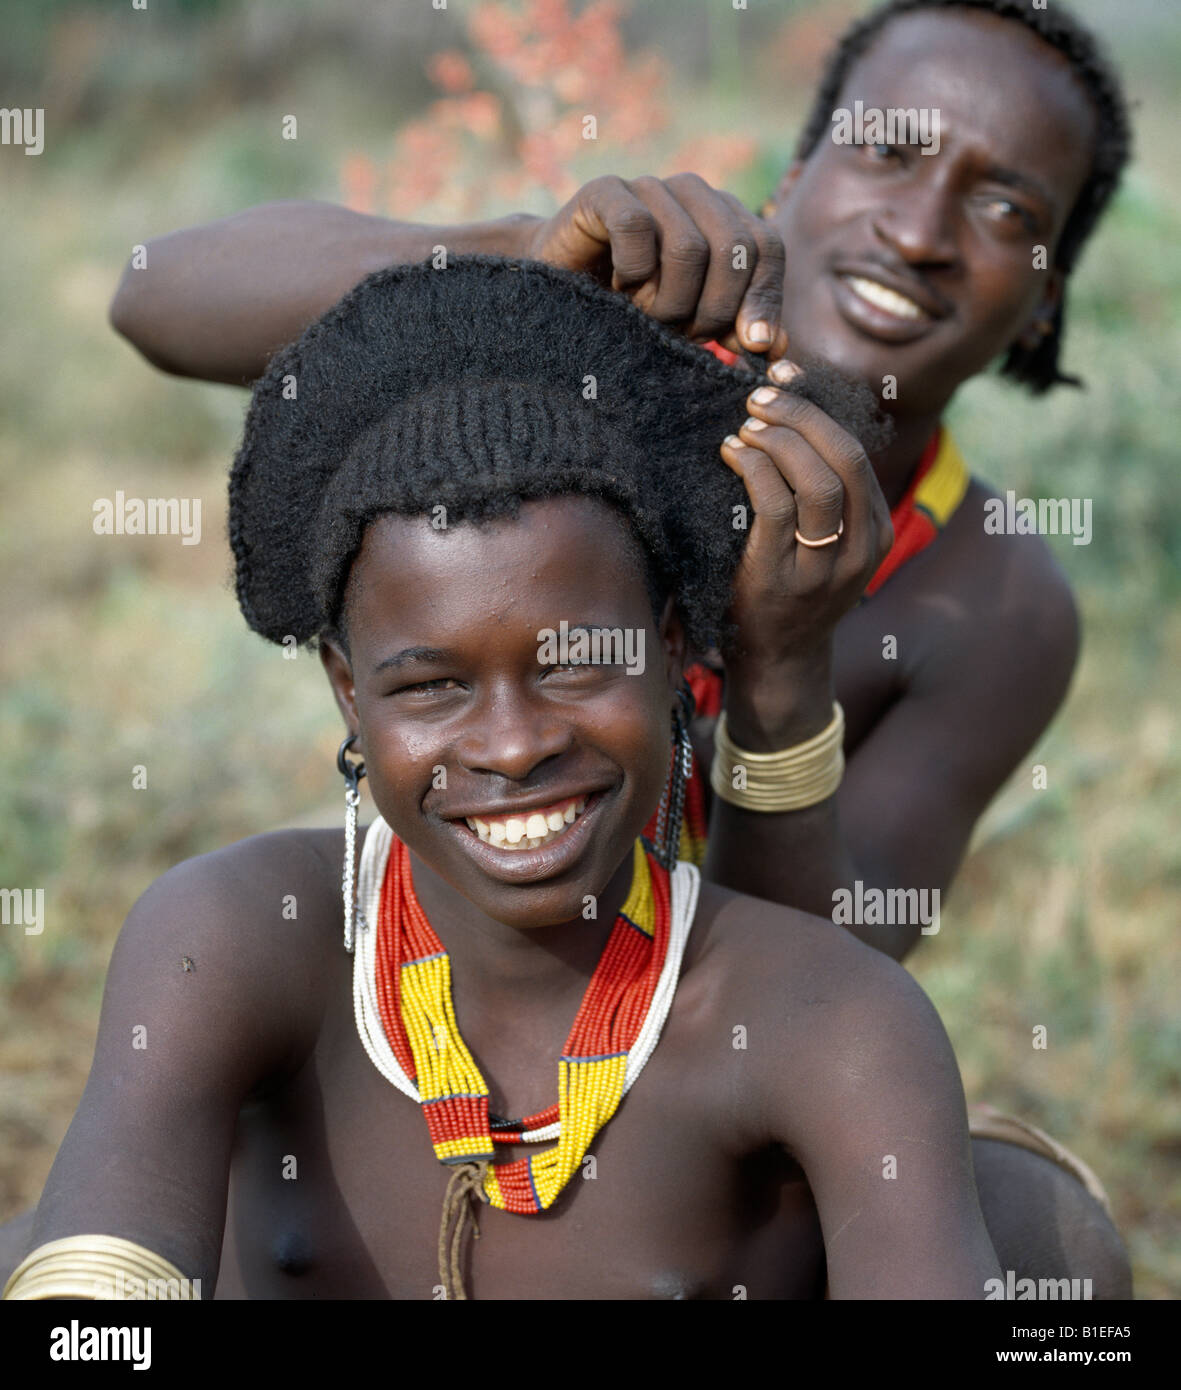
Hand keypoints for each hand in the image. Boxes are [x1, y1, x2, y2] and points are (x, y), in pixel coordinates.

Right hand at [525, 173, 788, 356]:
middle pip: (734, 250)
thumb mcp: (690, 326)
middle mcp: (693, 192)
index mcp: (724, 217)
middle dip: (713, 309)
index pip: (768, 248)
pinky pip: (637, 231)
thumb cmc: (630, 313)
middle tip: (681, 332)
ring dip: (668, 301)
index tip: (749, 347)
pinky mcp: (606, 191)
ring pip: (688, 249)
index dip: (763, 300)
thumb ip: (735, 332)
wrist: (556, 290)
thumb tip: (775, 347)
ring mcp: (651, 186)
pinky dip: (631, 273)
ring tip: (644, 313)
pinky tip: (617, 286)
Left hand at [719, 364, 893, 744]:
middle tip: (760, 395)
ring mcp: (826, 567)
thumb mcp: (824, 539)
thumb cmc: (790, 588)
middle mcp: (862, 547)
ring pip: (816, 481)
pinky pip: (776, 508)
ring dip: (778, 440)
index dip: (820, 407)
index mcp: (876, 528)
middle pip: (845, 456)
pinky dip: (754, 470)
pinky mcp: (785, 580)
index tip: (787, 378)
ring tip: (747, 424)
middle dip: (801, 415)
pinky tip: (734, 455)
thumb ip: (820, 489)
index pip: (858, 450)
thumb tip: (789, 408)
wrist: (778, 660)